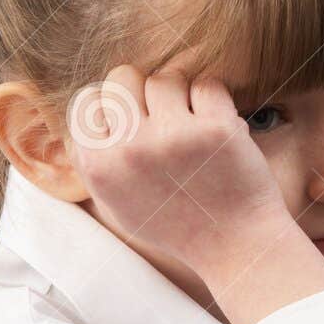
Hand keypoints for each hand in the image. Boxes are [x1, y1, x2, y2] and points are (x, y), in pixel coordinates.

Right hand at [69, 65, 323, 323]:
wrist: (235, 246)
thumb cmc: (177, 225)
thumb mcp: (117, 203)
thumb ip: (97, 158)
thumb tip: (90, 107)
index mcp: (99, 166)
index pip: (88, 99)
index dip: (112, 105)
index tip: (135, 121)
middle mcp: (130, 149)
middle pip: (123, 77)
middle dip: (144, 91)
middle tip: (166, 117)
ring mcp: (173, 137)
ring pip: (166, 78)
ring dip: (182, 94)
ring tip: (193, 124)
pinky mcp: (215, 129)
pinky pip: (207, 84)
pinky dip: (215, 100)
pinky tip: (218, 125)